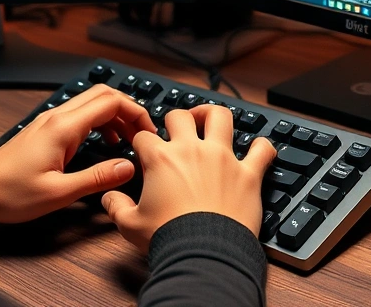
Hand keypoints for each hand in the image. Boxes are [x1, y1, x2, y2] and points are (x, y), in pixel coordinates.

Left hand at [0, 85, 155, 225]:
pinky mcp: (45, 129)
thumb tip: (128, 167)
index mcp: (63, 127)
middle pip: (102, 94)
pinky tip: (102, 143)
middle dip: (128, 110)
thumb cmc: (11, 194)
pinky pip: (79, 115)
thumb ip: (97, 178)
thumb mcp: (59, 193)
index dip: (136, 112)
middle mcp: (56, 117)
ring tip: (126, 141)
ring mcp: (49, 121)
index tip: (148, 132)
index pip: (110, 101)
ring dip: (114, 116)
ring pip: (91, 103)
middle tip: (141, 134)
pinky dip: (98, 123)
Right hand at [101, 105, 277, 251]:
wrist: (203, 255)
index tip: (142, 149)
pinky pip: (262, 150)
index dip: (140, 141)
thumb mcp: (130, 225)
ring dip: (213, 115)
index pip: (144, 137)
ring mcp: (222, 159)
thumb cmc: (168, 238)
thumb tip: (108, 198)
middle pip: (180, 116)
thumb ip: (116, 207)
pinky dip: (262, 147)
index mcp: (161, 159)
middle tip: (174, 129)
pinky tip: (258, 148)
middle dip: (174, 119)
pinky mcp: (248, 174)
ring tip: (209, 120)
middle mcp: (192, 151)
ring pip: (220, 117)